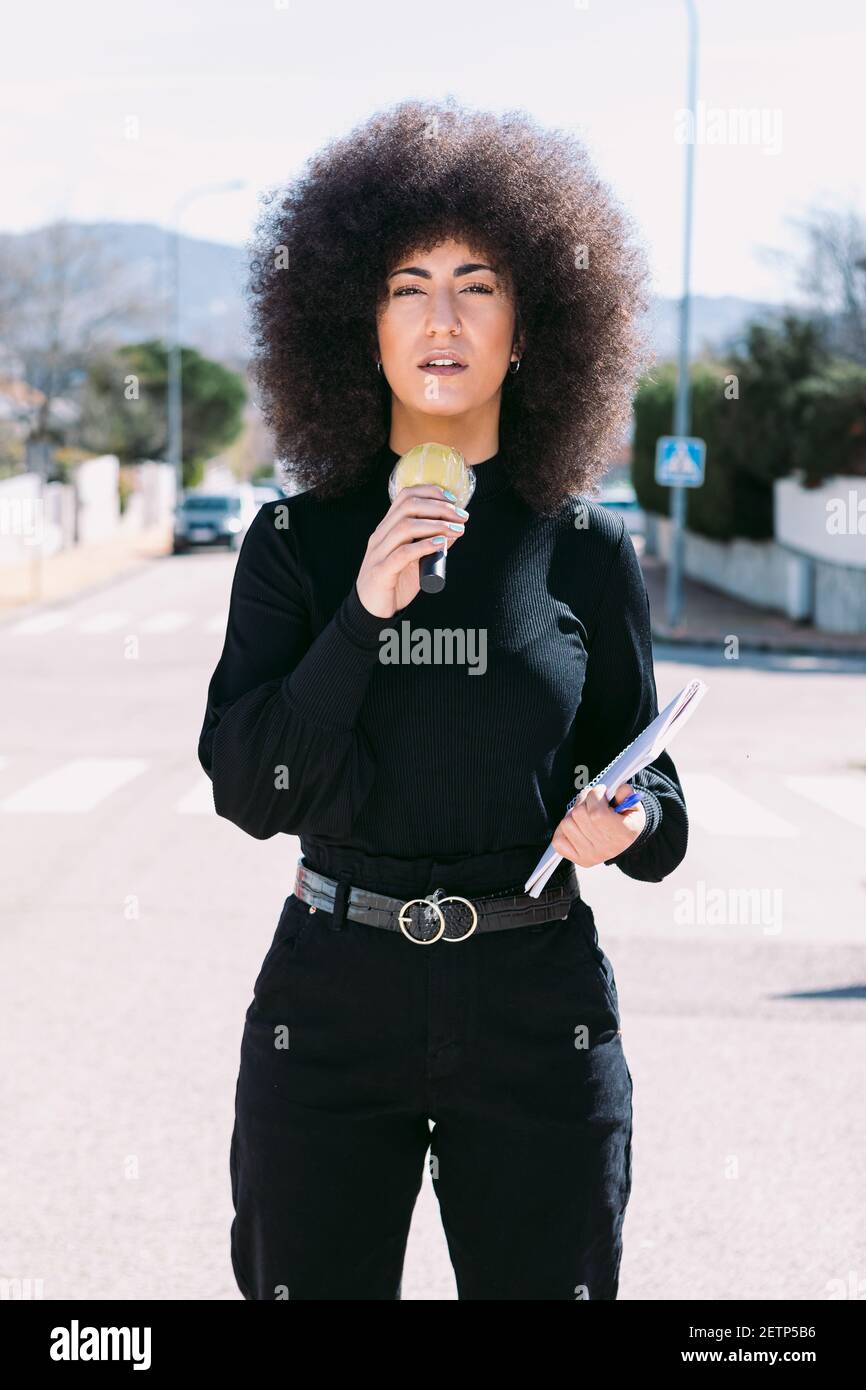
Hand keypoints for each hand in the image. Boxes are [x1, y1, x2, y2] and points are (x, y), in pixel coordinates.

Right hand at [355, 484, 467, 618]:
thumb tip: (453, 532)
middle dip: (440, 507)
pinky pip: (403, 554)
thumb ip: (430, 546)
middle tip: (462, 516)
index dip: (431, 492)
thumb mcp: (414, 561)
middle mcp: (381, 536)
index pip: (405, 496)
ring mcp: (379, 553)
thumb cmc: (394, 584)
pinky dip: (424, 546)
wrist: (371, 611)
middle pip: (408, 507)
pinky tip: (441, 544)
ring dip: (436, 525)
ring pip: (405, 527)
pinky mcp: (382, 572)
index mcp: (387, 529)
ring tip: (457, 530)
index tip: (454, 500)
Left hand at [551, 783, 646, 868]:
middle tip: (592, 802)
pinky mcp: (577, 859)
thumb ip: (627, 796)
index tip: (601, 792)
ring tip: (585, 814)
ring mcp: (589, 855)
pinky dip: (564, 829)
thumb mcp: (634, 808)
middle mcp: (604, 848)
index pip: (596, 813)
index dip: (595, 796)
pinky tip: (577, 826)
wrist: (625, 844)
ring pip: (566, 823)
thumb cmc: (627, 823)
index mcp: (621, 835)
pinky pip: (558, 839)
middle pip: (579, 814)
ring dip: (573, 814)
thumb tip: (620, 788)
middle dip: (584, 801)